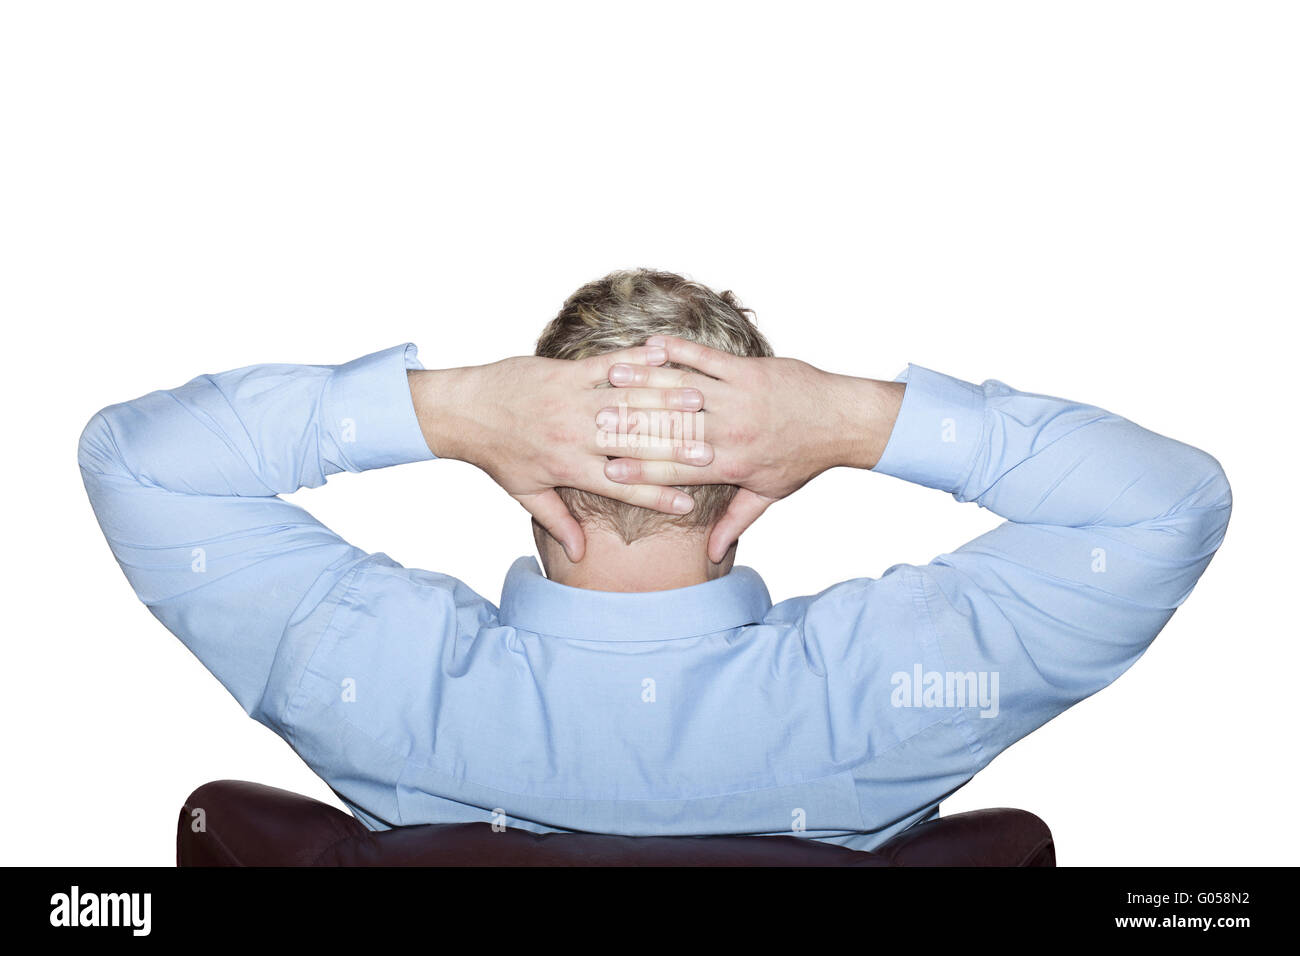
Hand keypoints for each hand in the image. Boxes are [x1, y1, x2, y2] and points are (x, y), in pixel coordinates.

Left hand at [408, 343, 714, 561]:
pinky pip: (607, 366)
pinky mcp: (566, 372)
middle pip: (634, 444)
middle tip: (711, 451)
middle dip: (674, 447)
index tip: (689, 505)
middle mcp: (575, 435)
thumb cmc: (497, 454)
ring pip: (627, 403)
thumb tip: (578, 555)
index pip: (622, 486)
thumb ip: (557, 522)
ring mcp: (572, 400)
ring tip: (699, 401)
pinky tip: (663, 356)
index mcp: (569, 468)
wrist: (465, 410)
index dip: (656, 496)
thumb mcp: (525, 493)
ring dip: (665, 400)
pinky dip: (636, 361)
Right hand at [597, 335, 904, 561]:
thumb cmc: (803, 458)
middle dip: (632, 425)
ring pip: (683, 390)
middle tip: (593, 421)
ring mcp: (740, 396)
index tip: (606, 469)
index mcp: (733, 465)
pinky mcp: (748, 369)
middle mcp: (733, 431)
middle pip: (672, 430)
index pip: (678, 470)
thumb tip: (714, 554)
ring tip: (611, 380)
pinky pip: (706, 357)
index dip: (641, 470)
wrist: (840, 419)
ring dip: (645, 383)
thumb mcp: (770, 494)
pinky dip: (678, 350)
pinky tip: (650, 346)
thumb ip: (736, 520)